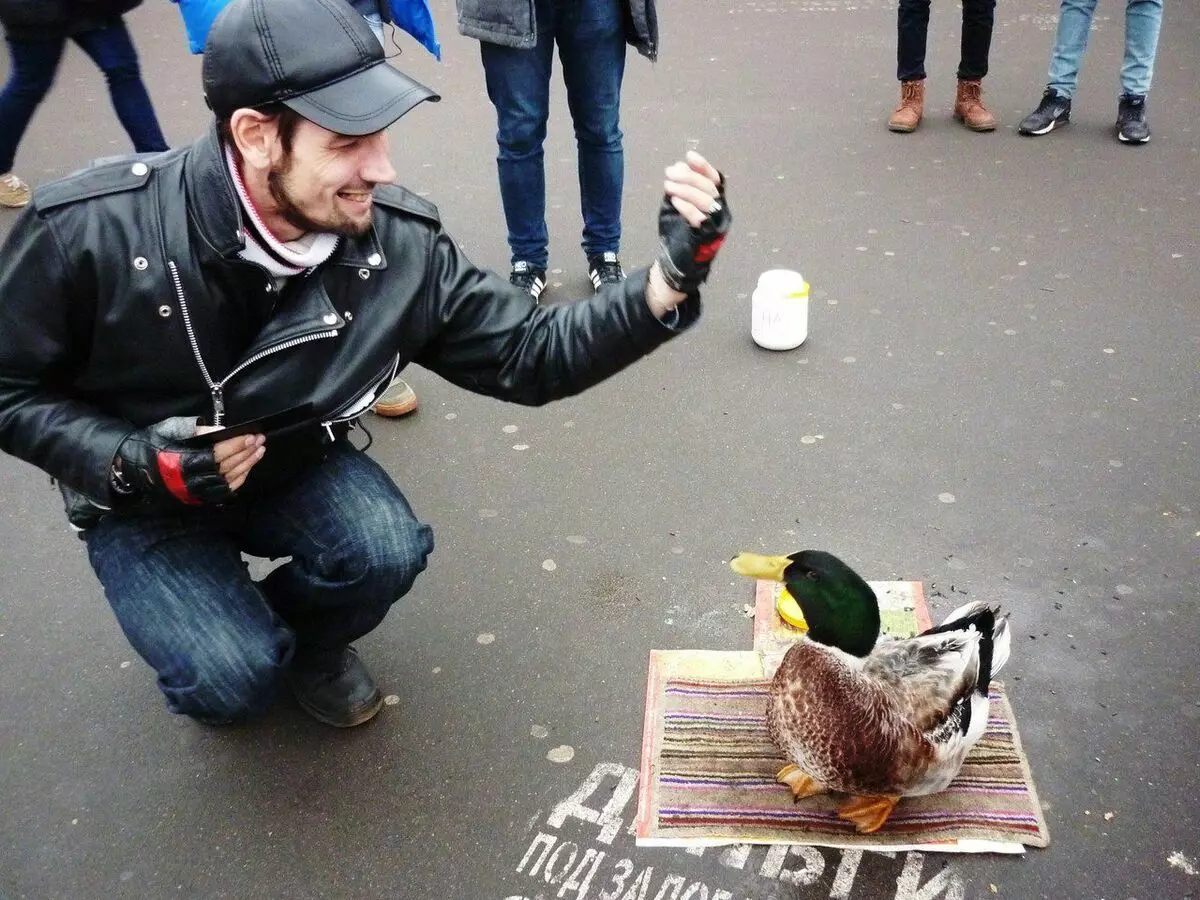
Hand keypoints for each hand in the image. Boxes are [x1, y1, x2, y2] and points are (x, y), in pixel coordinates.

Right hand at [111, 421, 264, 507]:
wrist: (133, 467)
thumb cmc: (151, 443)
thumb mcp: (169, 429)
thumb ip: (195, 430)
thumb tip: (222, 431)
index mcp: (179, 462)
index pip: (215, 455)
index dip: (235, 446)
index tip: (250, 435)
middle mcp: (189, 481)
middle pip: (225, 468)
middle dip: (245, 453)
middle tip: (260, 440)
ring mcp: (194, 492)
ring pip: (228, 480)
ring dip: (247, 464)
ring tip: (259, 450)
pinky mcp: (198, 498)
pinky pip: (224, 491)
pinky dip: (239, 479)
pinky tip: (249, 467)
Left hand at [654, 151, 730, 297]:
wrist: (675, 260)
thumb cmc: (678, 231)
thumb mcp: (678, 204)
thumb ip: (681, 186)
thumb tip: (680, 165)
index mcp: (716, 201)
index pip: (714, 179)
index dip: (703, 166)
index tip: (689, 156)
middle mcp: (720, 211)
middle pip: (709, 187)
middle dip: (689, 176)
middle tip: (670, 172)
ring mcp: (715, 224)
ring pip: (706, 200)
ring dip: (686, 189)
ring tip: (668, 185)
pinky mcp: (707, 237)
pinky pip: (699, 218)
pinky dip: (686, 207)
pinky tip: (674, 200)